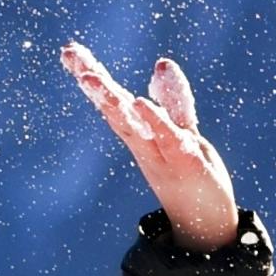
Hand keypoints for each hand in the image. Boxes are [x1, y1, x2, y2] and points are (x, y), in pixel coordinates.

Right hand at [60, 39, 240, 249]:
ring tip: (92, 77)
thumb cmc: (191, 176)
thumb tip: (161, 63)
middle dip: (93, 82)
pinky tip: (141, 102)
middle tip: (71, 56)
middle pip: (114, 108)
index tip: (70, 51)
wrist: (206, 225)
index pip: (113, 99)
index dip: (92, 74)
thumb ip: (172, 100)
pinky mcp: (186, 162)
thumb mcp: (181, 131)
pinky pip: (168, 139)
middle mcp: (144, 143)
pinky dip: (155, 121)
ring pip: (133, 124)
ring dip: (112, 101)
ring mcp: (161, 153)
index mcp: (141, 133)